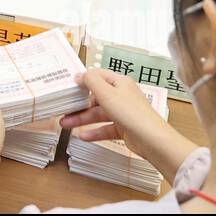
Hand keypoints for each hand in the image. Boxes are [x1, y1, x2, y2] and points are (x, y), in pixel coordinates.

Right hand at [61, 69, 193, 179]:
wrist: (152, 140)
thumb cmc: (132, 113)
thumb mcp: (107, 93)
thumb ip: (91, 81)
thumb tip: (80, 74)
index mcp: (120, 83)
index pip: (98, 76)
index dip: (84, 80)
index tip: (69, 85)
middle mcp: (122, 96)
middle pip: (96, 97)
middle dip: (79, 104)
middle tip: (64, 109)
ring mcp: (123, 113)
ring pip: (98, 114)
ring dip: (82, 118)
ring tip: (66, 124)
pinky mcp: (124, 128)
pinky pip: (105, 128)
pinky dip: (94, 132)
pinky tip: (82, 136)